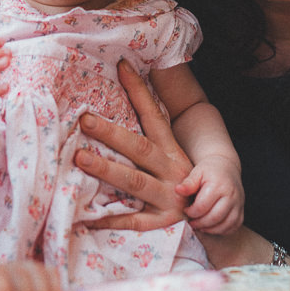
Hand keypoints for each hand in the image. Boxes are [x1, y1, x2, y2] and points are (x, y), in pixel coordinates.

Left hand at [74, 60, 192, 231]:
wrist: (210, 223)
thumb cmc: (181, 186)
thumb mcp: (171, 159)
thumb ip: (148, 140)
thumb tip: (119, 109)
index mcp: (172, 151)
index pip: (154, 116)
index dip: (138, 91)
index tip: (121, 66)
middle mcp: (172, 171)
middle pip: (140, 148)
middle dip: (111, 133)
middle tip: (84, 119)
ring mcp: (168, 198)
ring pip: (135, 181)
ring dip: (107, 169)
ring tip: (79, 157)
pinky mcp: (162, 224)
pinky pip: (133, 222)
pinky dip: (109, 220)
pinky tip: (85, 216)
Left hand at [176, 154, 243, 234]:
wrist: (227, 168)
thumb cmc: (209, 171)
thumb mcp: (197, 172)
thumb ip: (188, 183)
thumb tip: (177, 190)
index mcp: (219, 185)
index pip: (202, 206)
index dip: (191, 212)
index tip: (186, 210)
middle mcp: (231, 195)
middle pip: (214, 218)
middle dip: (200, 223)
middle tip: (191, 222)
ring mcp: (238, 204)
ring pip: (225, 225)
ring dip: (210, 229)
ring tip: (200, 225)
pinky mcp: (241, 211)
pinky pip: (233, 227)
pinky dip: (222, 230)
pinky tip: (211, 226)